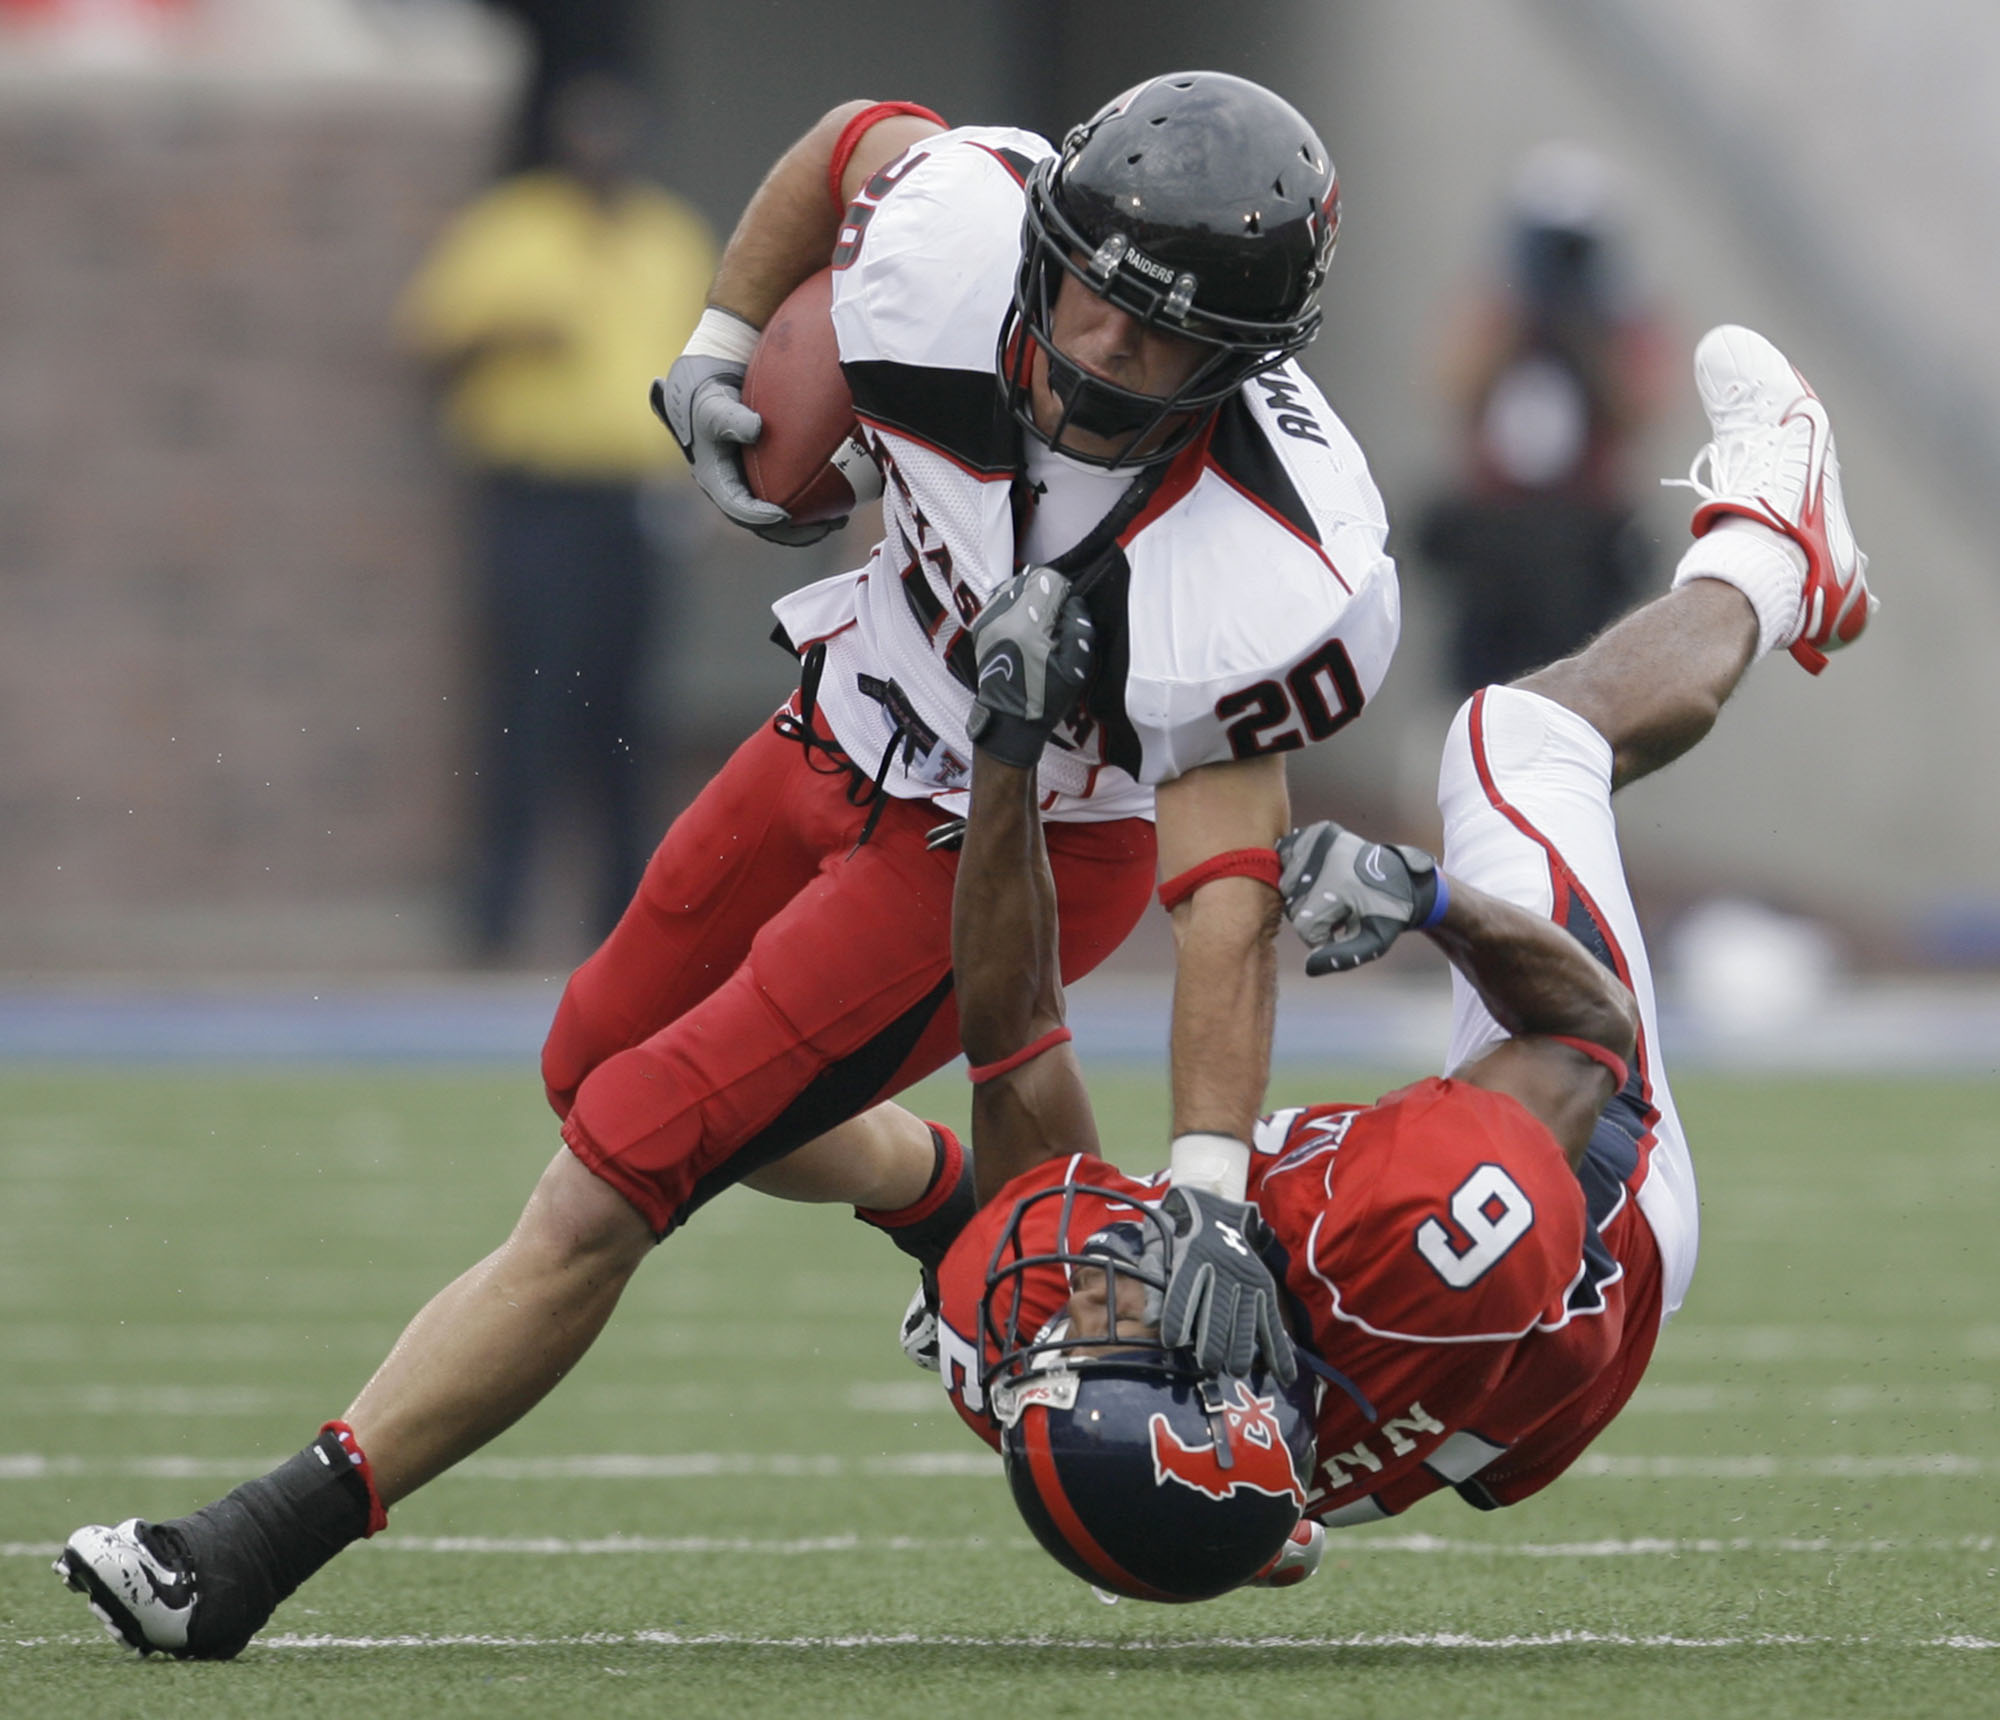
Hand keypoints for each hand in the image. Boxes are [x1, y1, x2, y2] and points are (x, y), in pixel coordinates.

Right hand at [649, 359, 839, 546]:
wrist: (711, 391)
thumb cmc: (711, 398)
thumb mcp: (714, 405)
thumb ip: (730, 417)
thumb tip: (756, 428)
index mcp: (717, 481)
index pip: (738, 508)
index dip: (760, 518)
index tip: (784, 516)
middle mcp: (736, 491)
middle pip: (765, 525)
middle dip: (795, 532)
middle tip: (825, 526)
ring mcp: (753, 488)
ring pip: (782, 518)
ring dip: (810, 524)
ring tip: (839, 520)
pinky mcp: (769, 481)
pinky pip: (793, 498)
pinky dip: (815, 504)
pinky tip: (842, 499)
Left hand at [965, 567, 1093, 768]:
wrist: (1008, 720)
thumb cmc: (1044, 697)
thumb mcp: (1076, 666)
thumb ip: (1079, 626)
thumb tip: (1072, 602)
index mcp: (1027, 624)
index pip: (1048, 579)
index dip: (1064, 591)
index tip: (1067, 613)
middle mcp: (1002, 615)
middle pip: (1029, 576)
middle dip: (1047, 591)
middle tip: (1055, 619)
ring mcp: (987, 619)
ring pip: (1013, 584)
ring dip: (1030, 596)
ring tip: (1039, 623)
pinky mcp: (980, 626)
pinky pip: (1001, 598)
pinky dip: (1015, 604)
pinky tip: (1023, 627)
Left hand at [1157, 1185, 1295, 1384]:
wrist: (1212, 1202)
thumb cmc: (1176, 1229)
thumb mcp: (1158, 1244)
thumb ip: (1153, 1279)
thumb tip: (1151, 1319)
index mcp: (1190, 1256)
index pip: (1183, 1291)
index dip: (1178, 1318)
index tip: (1172, 1342)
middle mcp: (1221, 1267)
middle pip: (1219, 1309)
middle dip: (1214, 1341)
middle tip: (1209, 1367)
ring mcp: (1246, 1276)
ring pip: (1246, 1316)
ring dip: (1241, 1346)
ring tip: (1235, 1371)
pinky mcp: (1262, 1285)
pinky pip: (1271, 1319)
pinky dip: (1278, 1348)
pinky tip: (1283, 1374)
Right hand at [1278, 821, 1443, 974]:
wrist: (1405, 880)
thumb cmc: (1387, 915)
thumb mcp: (1373, 943)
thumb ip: (1342, 958)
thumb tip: (1309, 967)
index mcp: (1341, 887)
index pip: (1304, 924)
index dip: (1320, 936)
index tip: (1340, 931)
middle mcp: (1328, 859)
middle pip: (1293, 903)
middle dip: (1312, 914)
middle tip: (1338, 912)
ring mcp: (1322, 842)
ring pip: (1287, 881)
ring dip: (1302, 894)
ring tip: (1330, 894)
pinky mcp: (1320, 832)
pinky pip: (1287, 853)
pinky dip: (1294, 866)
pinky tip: (1314, 875)